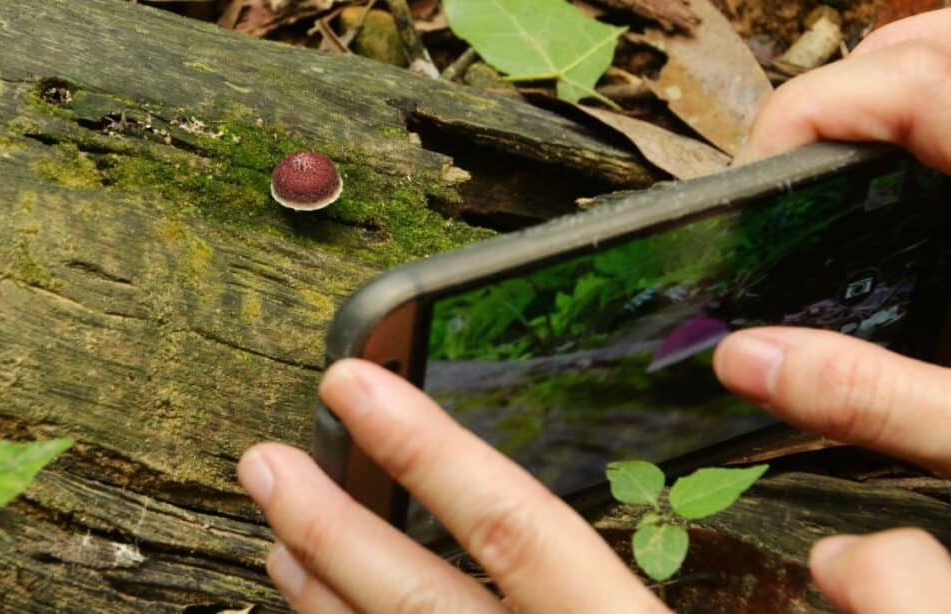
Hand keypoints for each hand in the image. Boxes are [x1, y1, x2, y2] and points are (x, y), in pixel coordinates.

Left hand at [238, 358, 666, 611]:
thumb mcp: (718, 611)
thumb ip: (659, 542)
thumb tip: (660, 416)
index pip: (515, 526)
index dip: (429, 449)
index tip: (354, 382)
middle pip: (419, 599)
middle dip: (331, 528)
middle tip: (265, 464)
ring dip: (322, 597)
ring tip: (276, 540)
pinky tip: (323, 612)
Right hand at [720, 13, 950, 609]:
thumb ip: (876, 397)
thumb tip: (744, 360)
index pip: (915, 80)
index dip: (809, 112)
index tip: (754, 183)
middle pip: (935, 44)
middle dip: (843, 92)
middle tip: (792, 183)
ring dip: (892, 86)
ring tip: (844, 170)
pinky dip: (934, 106)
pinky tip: (916, 172)